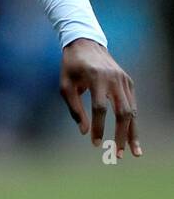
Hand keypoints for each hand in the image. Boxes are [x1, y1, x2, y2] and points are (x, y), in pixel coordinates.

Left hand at [59, 38, 141, 157]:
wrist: (86, 43)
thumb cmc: (72, 66)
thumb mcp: (65, 85)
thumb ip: (74, 109)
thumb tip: (84, 132)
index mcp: (97, 78)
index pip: (100, 108)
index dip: (98, 127)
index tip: (95, 143)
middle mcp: (114, 79)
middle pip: (122, 112)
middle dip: (121, 135)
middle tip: (117, 154)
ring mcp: (124, 80)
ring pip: (132, 111)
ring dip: (132, 132)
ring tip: (133, 152)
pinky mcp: (128, 81)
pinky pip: (132, 104)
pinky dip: (132, 121)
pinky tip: (131, 136)